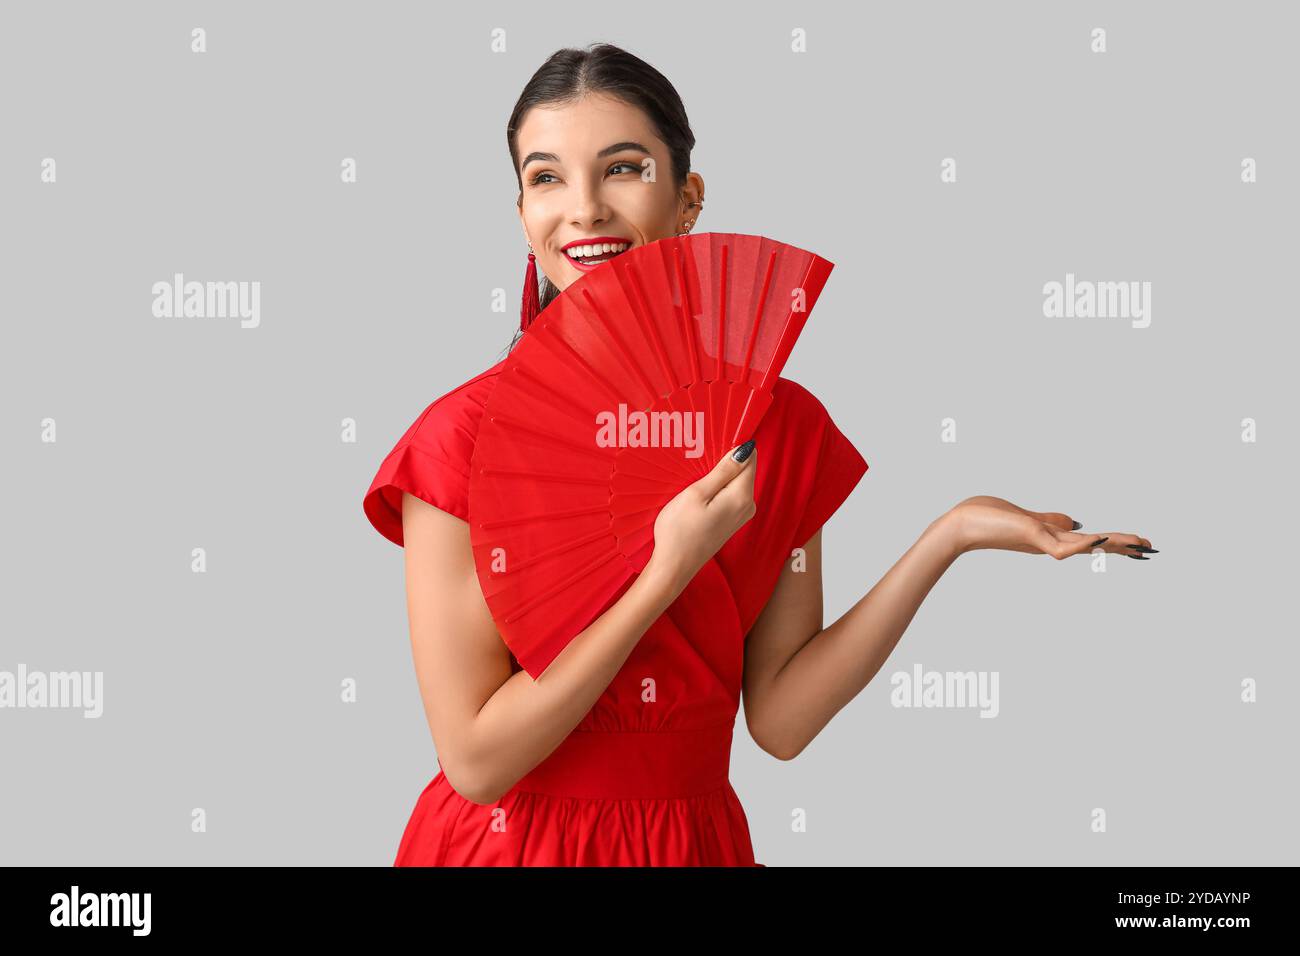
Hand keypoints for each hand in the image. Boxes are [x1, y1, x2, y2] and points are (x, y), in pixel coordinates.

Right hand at [645, 440, 757, 591]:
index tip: (711, 446)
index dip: (733, 447)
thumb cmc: (680, 530)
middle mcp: (748, 505)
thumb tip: (745, 449)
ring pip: (736, 482)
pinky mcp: (732, 521)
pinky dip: (717, 488)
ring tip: (694, 479)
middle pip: (743, 470)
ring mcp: (742, 515)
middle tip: (697, 464)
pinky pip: (730, 494)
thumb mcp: (697, 493)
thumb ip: (723, 471)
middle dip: (725, 461)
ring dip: (719, 475)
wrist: (675, 566)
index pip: (750, 458)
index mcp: (742, 496)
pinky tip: (699, 493)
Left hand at [948, 495, 1156, 559]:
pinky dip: (1081, 544)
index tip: (1141, 545)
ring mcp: (1041, 542)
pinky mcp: (1030, 537)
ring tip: (1138, 545)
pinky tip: (1098, 540)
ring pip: (1084, 546)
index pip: (1090, 541)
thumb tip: (1074, 522)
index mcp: (1050, 538)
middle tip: (1152, 550)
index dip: (1115, 542)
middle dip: (1123, 547)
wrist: (958, 526)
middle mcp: (1049, 544)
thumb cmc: (985, 519)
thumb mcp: (1026, 517)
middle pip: (1094, 546)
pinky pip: (1060, 545)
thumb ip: (1051, 521)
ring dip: (1112, 545)